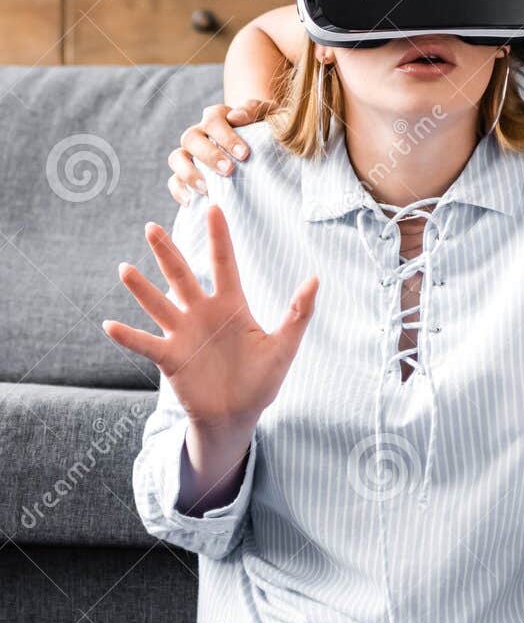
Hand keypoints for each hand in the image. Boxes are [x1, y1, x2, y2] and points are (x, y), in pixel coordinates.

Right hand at [103, 206, 316, 432]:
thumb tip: (315, 279)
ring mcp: (183, 334)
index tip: (214, 208)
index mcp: (231, 305)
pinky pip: (146, 344)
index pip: (224, 264)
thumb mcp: (284, 346)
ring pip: (159, 305)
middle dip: (167, 252)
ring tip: (125, 268)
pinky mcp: (171, 358)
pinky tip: (109, 324)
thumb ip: (299, 313)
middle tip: (152, 227)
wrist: (238, 415)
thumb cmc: (261, 380)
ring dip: (141, 289)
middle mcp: (202, 313)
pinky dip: (128, 336)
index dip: (219, 237)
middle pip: (182, 276)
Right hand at [168, 99, 272, 205]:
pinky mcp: (185, 176)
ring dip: (189, 173)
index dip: (226, 136)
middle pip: (191, 138)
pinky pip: (174, 181)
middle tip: (228, 170)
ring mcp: (190, 154)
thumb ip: (255, 110)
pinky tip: (191, 201)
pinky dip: (179, 190)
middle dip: (209, 155)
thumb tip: (235, 117)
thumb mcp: (269, 116)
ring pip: (177, 158)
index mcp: (217, 117)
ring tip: (207, 188)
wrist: (263, 152)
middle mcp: (199, 133)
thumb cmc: (266, 132)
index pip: (213, 120)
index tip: (244, 154)